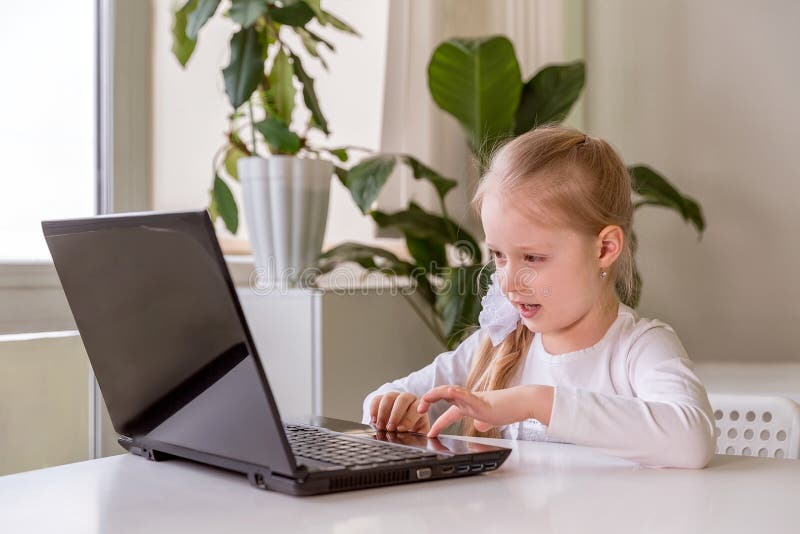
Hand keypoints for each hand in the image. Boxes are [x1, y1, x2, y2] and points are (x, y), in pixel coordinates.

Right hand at [369, 392, 430, 432]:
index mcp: (418, 405)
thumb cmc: (413, 426)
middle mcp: (407, 397)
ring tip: (380, 426)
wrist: (402, 420)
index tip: (401, 429)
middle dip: (395, 415)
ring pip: (389, 398)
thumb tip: (415, 441)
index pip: (415, 408)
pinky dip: (374, 409)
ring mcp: (394, 395)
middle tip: (390, 428)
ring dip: (383, 412)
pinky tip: (373, 420)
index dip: (408, 418)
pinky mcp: (382, 397)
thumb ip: (418, 435)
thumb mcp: (418, 431)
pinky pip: (377, 399)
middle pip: (402, 400)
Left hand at [417, 384, 554, 436]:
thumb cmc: (509, 410)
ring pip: (449, 392)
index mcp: (471, 406)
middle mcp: (469, 400)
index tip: (430, 431)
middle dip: (429, 402)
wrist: (522, 403)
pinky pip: (464, 395)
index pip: (450, 412)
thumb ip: (483, 421)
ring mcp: (473, 399)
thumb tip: (479, 426)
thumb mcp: (491, 420)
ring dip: (434, 396)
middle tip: (419, 411)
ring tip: (423, 402)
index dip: (438, 422)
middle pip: (444, 396)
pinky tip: (446, 392)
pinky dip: (453, 393)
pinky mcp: (480, 401)